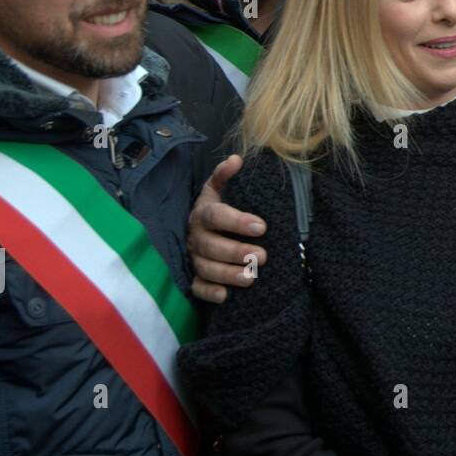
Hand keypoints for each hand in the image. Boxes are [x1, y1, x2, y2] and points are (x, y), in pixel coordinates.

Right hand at [189, 155, 267, 303]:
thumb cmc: (219, 206)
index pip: (216, 215)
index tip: (261, 227)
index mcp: (203, 212)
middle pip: (211, 246)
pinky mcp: (193, 276)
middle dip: (237, 252)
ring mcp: (193, 257)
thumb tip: (237, 160)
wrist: (201, 226)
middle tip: (262, 256)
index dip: (237, 221)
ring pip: (206, 268)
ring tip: (251, 277)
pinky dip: (210, 292)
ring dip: (227, 274)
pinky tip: (226, 296)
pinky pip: (197, 287)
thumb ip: (226, 175)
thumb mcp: (220, 188)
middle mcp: (195, 236)